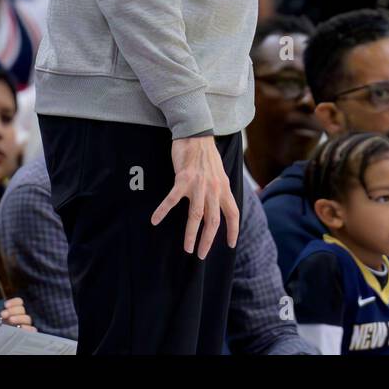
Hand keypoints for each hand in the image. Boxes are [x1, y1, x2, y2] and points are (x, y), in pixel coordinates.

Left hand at [0, 297, 34, 331]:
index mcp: (12, 312)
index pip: (18, 303)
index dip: (13, 302)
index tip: (5, 305)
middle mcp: (19, 317)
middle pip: (22, 309)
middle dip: (13, 310)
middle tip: (3, 314)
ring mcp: (24, 326)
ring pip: (27, 318)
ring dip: (19, 317)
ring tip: (10, 320)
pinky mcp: (27, 334)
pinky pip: (32, 330)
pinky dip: (28, 328)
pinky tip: (20, 328)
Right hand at [151, 134, 238, 258]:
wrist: (196, 134)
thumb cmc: (206, 155)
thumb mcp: (220, 173)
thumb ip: (220, 189)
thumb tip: (220, 204)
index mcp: (224, 188)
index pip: (233, 213)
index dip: (233, 230)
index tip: (230, 244)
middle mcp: (214, 189)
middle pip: (213, 221)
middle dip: (207, 241)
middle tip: (200, 254)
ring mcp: (198, 185)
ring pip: (196, 215)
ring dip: (191, 234)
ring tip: (186, 248)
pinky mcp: (183, 179)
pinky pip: (172, 199)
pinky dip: (163, 210)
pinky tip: (155, 220)